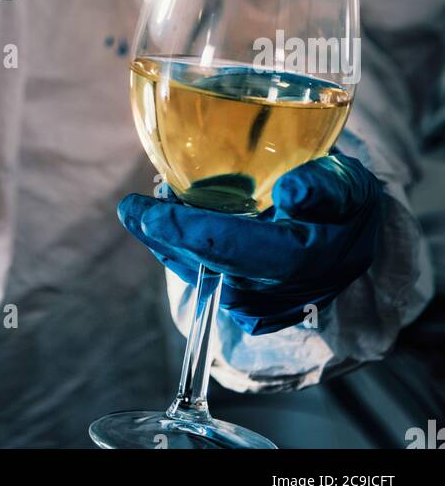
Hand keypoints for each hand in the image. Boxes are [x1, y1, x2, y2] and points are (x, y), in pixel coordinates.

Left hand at [119, 150, 384, 334]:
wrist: (356, 240)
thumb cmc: (346, 202)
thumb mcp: (347, 184)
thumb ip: (324, 187)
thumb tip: (293, 190)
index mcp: (302, 258)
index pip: (232, 247)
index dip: (186, 230)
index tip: (147, 211)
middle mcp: (277, 289)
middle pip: (206, 264)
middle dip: (164, 237)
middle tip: (129, 209)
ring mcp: (261, 301)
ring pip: (202, 273)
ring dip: (167, 244)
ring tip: (138, 212)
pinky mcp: (248, 301)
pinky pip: (206, 276)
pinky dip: (182, 251)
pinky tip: (162, 226)